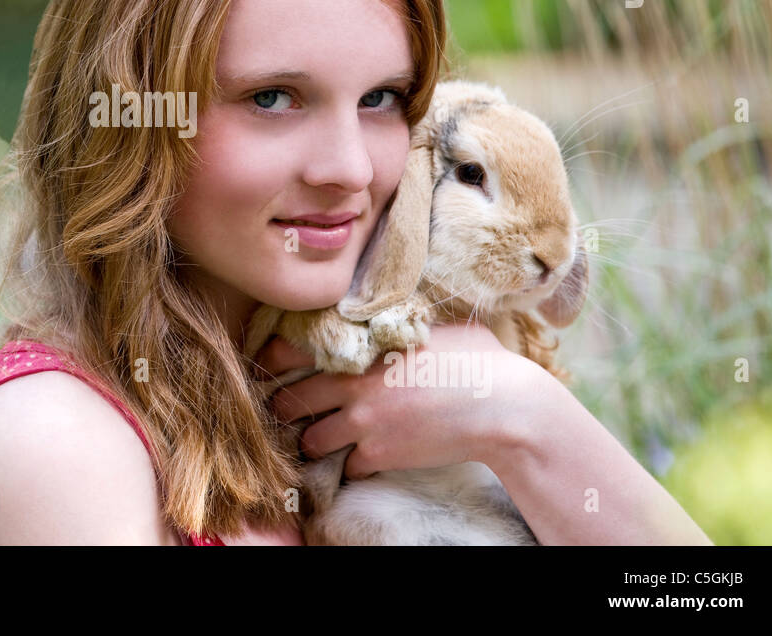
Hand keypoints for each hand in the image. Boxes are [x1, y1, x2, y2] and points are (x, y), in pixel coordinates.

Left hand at [253, 322, 540, 478]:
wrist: (502, 405)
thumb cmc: (476, 358)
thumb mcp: (431, 324)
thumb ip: (397, 321)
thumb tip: (390, 305)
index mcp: (360, 347)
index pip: (292, 349)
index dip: (274, 359)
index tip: (268, 365)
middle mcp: (352, 384)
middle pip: (291, 401)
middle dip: (285, 408)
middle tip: (286, 410)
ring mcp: (363, 422)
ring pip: (310, 441)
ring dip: (314, 442)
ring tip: (322, 440)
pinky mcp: (379, 454)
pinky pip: (346, 467)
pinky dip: (351, 466)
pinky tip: (362, 459)